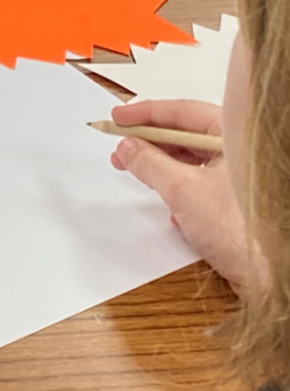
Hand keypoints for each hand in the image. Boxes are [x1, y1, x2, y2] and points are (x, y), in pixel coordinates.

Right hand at [110, 99, 257, 295]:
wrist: (270, 278)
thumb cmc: (244, 232)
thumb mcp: (182, 189)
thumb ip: (149, 163)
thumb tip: (128, 147)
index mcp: (234, 137)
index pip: (183, 112)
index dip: (146, 113)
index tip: (120, 117)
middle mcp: (238, 152)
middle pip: (185, 135)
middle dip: (149, 140)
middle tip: (121, 143)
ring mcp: (237, 177)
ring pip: (190, 160)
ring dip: (160, 166)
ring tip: (136, 171)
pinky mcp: (233, 201)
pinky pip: (198, 182)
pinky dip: (177, 188)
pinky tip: (169, 206)